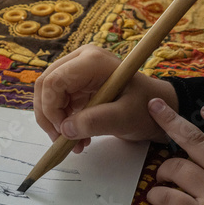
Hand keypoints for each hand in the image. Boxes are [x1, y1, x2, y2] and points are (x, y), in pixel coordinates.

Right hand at [33, 45, 178, 152]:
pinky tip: (78, 138)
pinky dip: (63, 122)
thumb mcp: (125, 117)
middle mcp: (81, 60)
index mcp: (93, 61)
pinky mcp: (77, 85)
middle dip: (49, 116)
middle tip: (61, 141)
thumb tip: (65, 130)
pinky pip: (58, 103)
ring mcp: (78, 72)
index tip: (63, 132)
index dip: (51, 108)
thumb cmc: (146, 108)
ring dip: (56, 122)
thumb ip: (96, 122)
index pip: (54, 81)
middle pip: (46, 86)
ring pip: (48, 95)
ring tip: (73, 144)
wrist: (156, 111)